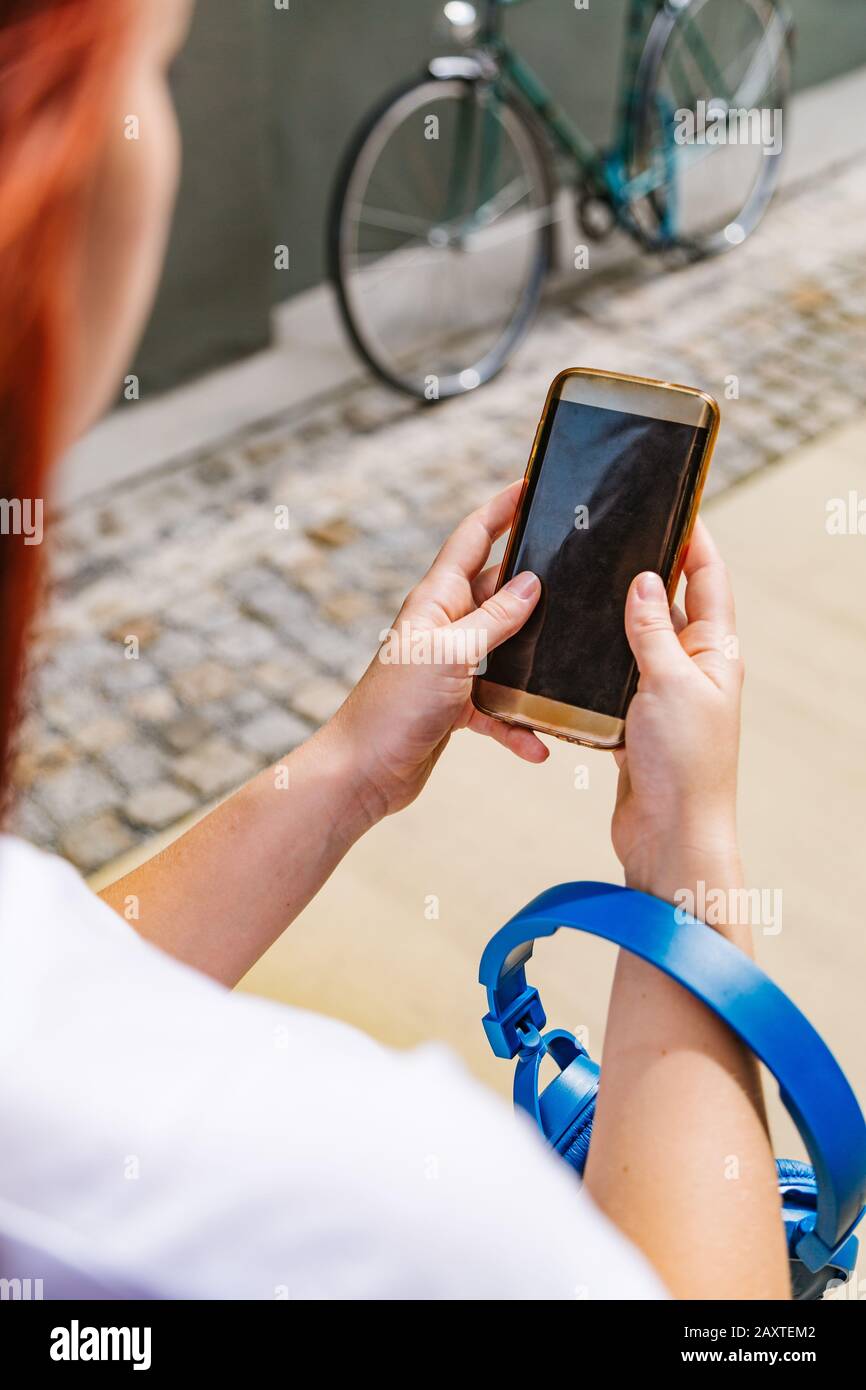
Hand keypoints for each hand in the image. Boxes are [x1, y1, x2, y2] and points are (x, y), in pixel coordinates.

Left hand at [333, 481, 547, 817]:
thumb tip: (532, 583)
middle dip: (535, 583)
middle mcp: (444, 626)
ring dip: (534, 660)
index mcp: (437, 599)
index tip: (530, 484)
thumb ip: (494, 619)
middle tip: (578, 568)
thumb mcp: (450, 652)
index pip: (473, 538)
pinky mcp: (455, 706)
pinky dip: (516, 723)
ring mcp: (450, 666)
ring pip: (505, 649)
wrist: (362, 772)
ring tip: (573, 656)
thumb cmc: (395, 707)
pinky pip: (497, 707)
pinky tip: (537, 743)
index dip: (501, 508)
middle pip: (497, 591)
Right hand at [611, 519, 743, 900]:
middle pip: (671, 603)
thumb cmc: (684, 763)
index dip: (694, 539)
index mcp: (715, 651)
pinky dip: (595, 657)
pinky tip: (569, 641)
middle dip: (646, 569)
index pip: (708, 579)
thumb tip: (643, 579)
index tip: (672, 502)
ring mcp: (662, 694)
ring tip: (583, 579)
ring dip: (614, 613)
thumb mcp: (670, 683)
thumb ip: (652, 630)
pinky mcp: (633, 720)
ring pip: (637, 639)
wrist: (669, 836)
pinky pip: (613, 675)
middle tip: (612, 533)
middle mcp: (692, 667)